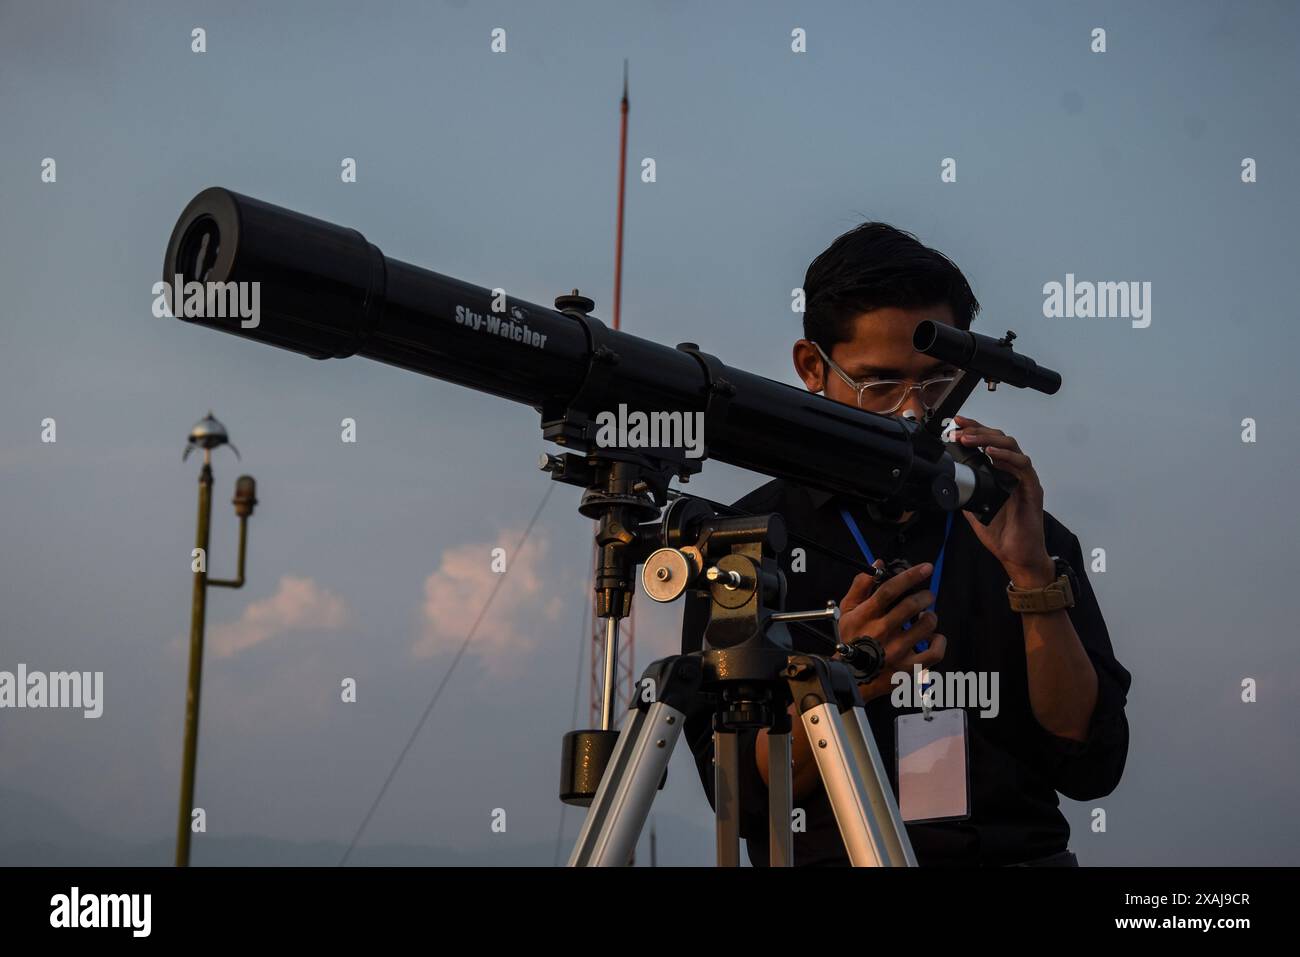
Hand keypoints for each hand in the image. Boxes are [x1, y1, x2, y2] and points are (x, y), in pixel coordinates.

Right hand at [836, 560, 946, 702]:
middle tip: (926, 596)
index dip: (910, 576)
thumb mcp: (847, 611)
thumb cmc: (851, 640)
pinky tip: (933, 637)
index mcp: (867, 616)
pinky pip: (935, 653)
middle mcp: (882, 632)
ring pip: (927, 626)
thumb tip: (878, 564)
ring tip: (926, 617)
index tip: (925, 568)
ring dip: (930, 616)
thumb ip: (861, 585)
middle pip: (912, 605)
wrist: (851, 676)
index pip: (890, 590)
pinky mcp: (908, 668)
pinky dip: (940, 642)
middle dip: (925, 596)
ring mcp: (897, 651)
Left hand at [951, 415, 1053, 585]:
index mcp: (1000, 474)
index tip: (957, 424)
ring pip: (1012, 446)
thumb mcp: (974, 510)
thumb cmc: (1002, 534)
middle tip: (960, 431)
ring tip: (970, 439)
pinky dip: (1008, 457)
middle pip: (999, 439)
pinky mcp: (1032, 488)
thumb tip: (949, 484)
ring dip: (989, 439)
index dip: (974, 430)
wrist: (1016, 555)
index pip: (988, 444)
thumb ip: (966, 494)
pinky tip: (993, 454)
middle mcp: (1013, 472)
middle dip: (978, 430)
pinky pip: (1023, 466)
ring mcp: (1023, 479)